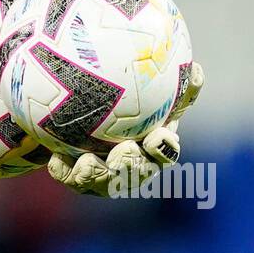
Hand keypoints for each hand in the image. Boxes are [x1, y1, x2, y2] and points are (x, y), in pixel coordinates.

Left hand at [49, 61, 202, 196]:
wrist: (80, 109)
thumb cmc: (125, 97)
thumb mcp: (150, 87)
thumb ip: (174, 81)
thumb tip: (197, 70)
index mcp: (152, 147)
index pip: (164, 153)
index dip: (163, 150)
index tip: (157, 136)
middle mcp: (129, 166)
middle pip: (134, 174)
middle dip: (132, 167)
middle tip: (125, 149)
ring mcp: (101, 175)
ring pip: (100, 182)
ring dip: (96, 174)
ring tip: (88, 161)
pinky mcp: (73, 176)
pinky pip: (67, 176)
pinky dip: (63, 170)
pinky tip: (56, 159)